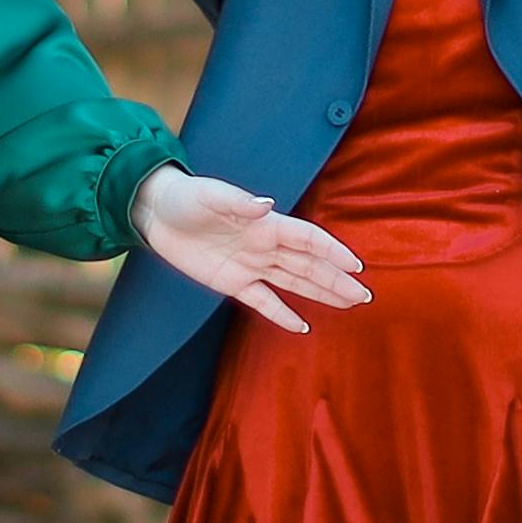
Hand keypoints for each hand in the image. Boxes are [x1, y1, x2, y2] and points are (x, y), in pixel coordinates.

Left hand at [131, 168, 374, 335]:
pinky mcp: (232, 283)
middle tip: (364, 295)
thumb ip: (240, 201)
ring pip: (294, 283)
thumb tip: (267, 204)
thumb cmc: (187, 198)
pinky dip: (282, 314)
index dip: (333, 252)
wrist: (157, 213)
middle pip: (309, 265)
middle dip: (337, 279)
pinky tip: (302, 327)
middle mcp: (265, 246)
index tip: (356, 266)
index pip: (308, 240)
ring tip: (349, 304)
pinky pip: (263, 301)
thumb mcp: (211, 195)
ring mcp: (251, 266)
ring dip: (321, 293)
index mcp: (266, 224)